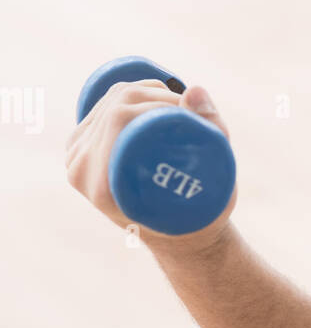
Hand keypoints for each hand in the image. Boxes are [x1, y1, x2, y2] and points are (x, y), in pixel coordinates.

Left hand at [65, 80, 236, 249]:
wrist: (181, 238)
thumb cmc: (202, 215)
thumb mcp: (217, 180)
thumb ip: (213, 130)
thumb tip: (194, 89)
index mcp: (100, 185)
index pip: (119, 118)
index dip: (157, 102)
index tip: (191, 111)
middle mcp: (81, 170)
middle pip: (115, 103)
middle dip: (158, 95)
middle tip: (192, 110)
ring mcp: (77, 158)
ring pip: (112, 98)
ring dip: (150, 92)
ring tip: (182, 109)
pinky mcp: (84, 147)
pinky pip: (105, 103)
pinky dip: (136, 93)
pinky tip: (157, 98)